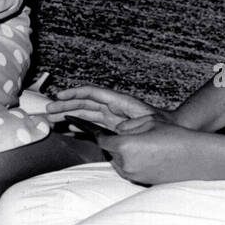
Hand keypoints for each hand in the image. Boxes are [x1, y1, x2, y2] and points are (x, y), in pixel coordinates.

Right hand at [46, 84, 170, 132]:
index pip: (91, 93)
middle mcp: (113, 107)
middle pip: (84, 103)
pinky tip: (70, 128)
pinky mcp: (114, 127)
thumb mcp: (146, 123)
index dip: (74, 94)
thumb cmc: (163, 124)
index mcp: (119, 101)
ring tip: (53, 119)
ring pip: (86, 113)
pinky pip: (92, 124)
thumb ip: (128, 125)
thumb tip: (111, 130)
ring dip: (69, 115)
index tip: (58, 96)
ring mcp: (112, 117)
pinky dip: (80, 125)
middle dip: (66, 106)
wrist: (176, 129)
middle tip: (48, 111)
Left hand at [98, 117, 203, 184]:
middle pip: (110, 153)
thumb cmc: (174, 136)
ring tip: (138, 147)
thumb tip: (116, 131)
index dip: (100, 135)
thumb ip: (128, 125)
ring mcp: (133, 175)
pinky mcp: (141, 182)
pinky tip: (146, 157)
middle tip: (125, 137)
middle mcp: (126, 163)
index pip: (103, 141)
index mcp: (125, 146)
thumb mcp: (149, 121)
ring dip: (122, 156)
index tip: (98, 132)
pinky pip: (129, 172)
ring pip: (118, 164)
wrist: (195, 158)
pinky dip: (132, 164)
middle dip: (114, 145)